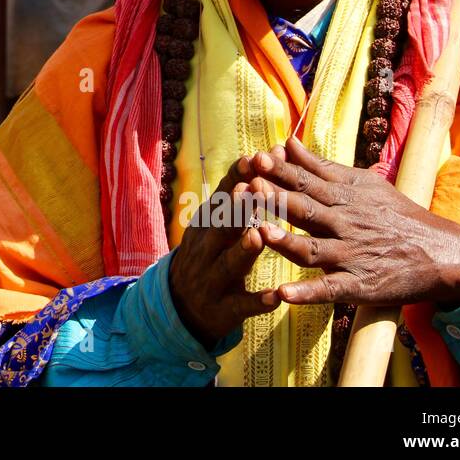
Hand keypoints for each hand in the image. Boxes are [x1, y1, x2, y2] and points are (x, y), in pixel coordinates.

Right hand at [168, 154, 282, 345]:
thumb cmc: (212, 252)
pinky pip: (241, 305)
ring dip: (243, 249)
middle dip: (236, 209)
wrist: (183, 307)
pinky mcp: (223, 309)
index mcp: (206, 224)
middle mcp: (205, 248)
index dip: (235, 179)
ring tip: (259, 236)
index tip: (252, 159)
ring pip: (228, 263)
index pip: (221, 196)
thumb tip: (275, 150)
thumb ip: (247, 189)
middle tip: (253, 189)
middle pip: (220, 227)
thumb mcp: (220, 221)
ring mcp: (212, 279)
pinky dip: (257, 301)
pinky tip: (276, 297)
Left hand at [246, 138, 459, 309]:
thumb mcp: (362, 184)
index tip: (257, 158)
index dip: (280, 171)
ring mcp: (351, 256)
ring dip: (285, 242)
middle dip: (276, 199)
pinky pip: (330, 290)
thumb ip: (321, 166)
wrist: (442, 253)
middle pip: (305, 211)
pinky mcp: (359, 286)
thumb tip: (287, 143)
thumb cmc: (395, 214)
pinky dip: (307, 293)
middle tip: (249, 187)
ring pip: (312, 249)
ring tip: (260, 233)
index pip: (306, 182)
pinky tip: (283, 294)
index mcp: (343, 198)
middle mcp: (344, 224)